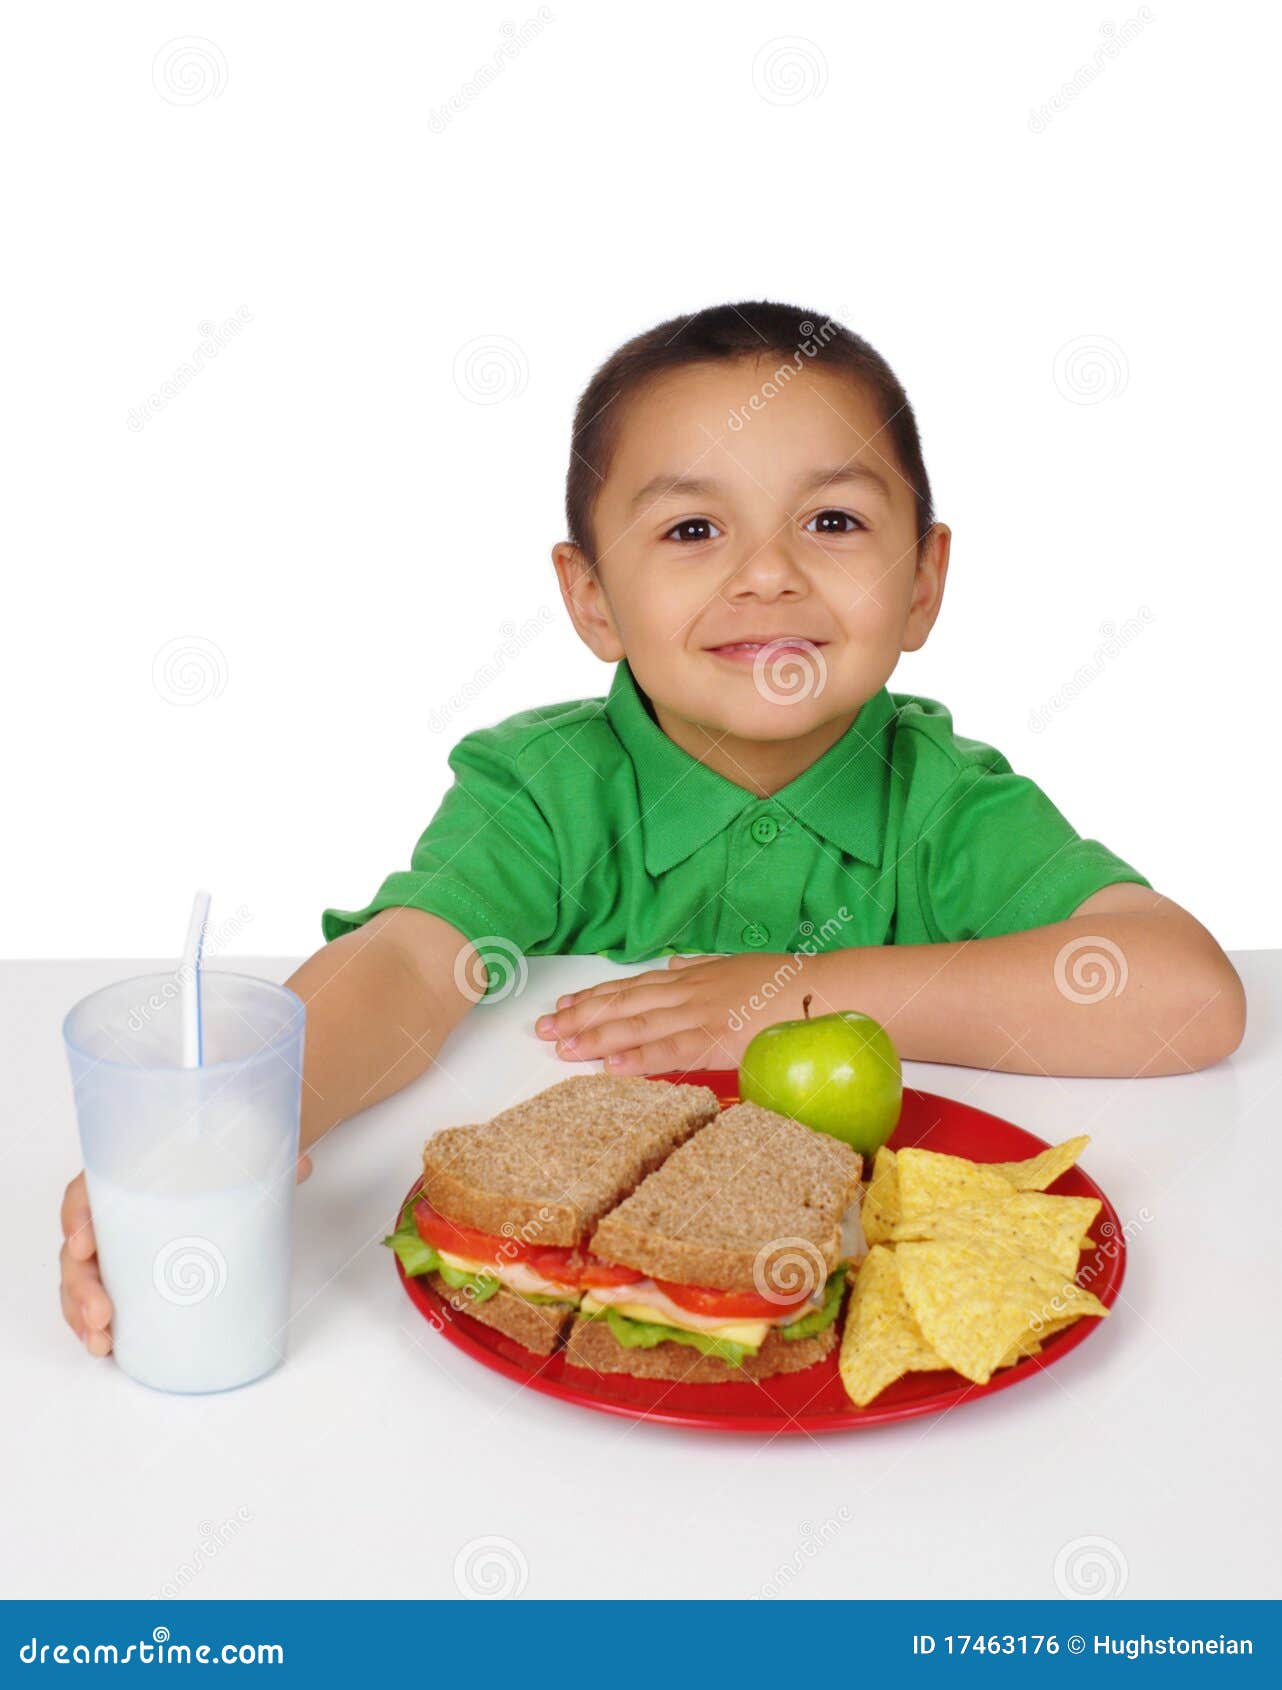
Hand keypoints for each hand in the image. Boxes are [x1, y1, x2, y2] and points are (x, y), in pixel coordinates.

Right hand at [60, 1153, 314, 1355]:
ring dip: (80, 1312)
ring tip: (102, 1342)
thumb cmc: (226, 1155)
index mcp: (128, 1172)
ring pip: (83, 1277)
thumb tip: (302, 1168)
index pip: (88, 1190)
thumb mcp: (245, 1149)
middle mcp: (115, 1208)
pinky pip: (102, 1294)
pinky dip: (95, 1322)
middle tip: (102, 1314)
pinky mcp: (133, 1269)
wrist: (238, 1159)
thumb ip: (269, 1155)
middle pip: (78, 1245)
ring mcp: (121, 1241)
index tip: (83, 1243)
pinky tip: (107, 1346)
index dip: (76, 1216)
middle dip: (80, 1285)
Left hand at [534, 952, 812, 1074]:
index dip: (595, 996)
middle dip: (581, 1016)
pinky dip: (638, 1058)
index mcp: (694, 977)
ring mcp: (702, 1014)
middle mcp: (690, 992)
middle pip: (625, 1003)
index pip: (633, 986)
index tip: (564, 1004)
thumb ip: (703, 969)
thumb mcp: (739, 967)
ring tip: (562, 1046)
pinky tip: (610, 1066)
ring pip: (638, 1025)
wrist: (829, 989)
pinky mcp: (719, 1039)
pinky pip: (671, 1051)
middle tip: (543, 1028)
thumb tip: (675, 965)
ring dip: (596, 1036)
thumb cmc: (790, 984)